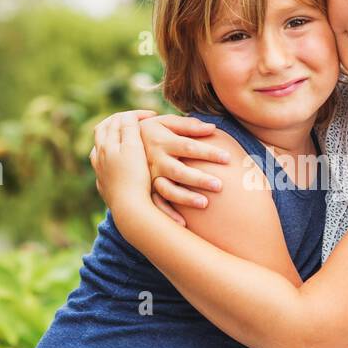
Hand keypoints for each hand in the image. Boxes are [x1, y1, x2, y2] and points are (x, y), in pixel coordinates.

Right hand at [88, 111, 230, 223]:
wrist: (119, 143)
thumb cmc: (150, 130)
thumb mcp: (164, 123)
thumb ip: (187, 124)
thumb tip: (212, 128)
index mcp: (162, 141)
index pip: (189, 146)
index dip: (208, 152)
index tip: (228, 158)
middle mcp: (156, 160)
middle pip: (179, 170)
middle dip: (198, 178)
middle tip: (219, 185)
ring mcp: (149, 176)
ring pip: (168, 189)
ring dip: (185, 198)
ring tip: (204, 204)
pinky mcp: (145, 189)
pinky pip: (156, 203)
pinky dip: (168, 214)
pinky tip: (183, 224)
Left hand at [90, 112, 154, 218]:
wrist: (130, 208)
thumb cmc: (134, 177)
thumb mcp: (133, 147)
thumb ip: (128, 128)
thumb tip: (126, 115)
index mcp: (106, 145)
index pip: (117, 120)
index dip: (136, 114)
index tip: (153, 115)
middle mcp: (99, 157)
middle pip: (103, 131)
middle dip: (118, 122)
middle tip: (134, 120)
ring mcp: (100, 173)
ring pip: (100, 150)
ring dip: (111, 140)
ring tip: (123, 139)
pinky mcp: (105, 187)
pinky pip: (103, 168)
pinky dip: (110, 160)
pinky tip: (118, 163)